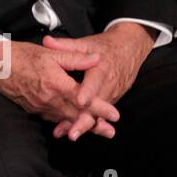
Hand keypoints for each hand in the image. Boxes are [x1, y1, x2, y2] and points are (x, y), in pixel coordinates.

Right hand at [0, 40, 120, 139]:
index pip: (83, 99)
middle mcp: (49, 98)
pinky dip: (64, 121)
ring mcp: (40, 106)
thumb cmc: (22, 56)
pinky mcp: (33, 109)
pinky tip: (71, 122)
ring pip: (65, 119)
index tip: (115, 115)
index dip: (100, 108)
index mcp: (56, 83)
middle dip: (94, 124)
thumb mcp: (50, 52)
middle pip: (76, 115)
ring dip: (80, 125)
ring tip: (96, 130)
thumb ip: (75, 58)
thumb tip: (96, 59)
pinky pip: (52, 117)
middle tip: (110, 132)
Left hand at [43, 24, 153, 138]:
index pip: (95, 82)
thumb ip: (66, 45)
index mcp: (101, 68)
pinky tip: (74, 130)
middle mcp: (108, 85)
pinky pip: (99, 114)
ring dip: (84, 125)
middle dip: (84, 120)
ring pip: (97, 113)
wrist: (129, 50)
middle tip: (72, 132)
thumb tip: (47, 42)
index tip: (80, 101)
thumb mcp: (86, 44)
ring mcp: (111, 95)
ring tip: (69, 134)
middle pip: (96, 106)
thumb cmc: (105, 47)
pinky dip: (88, 123)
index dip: (87, 92)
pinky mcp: (111, 100)